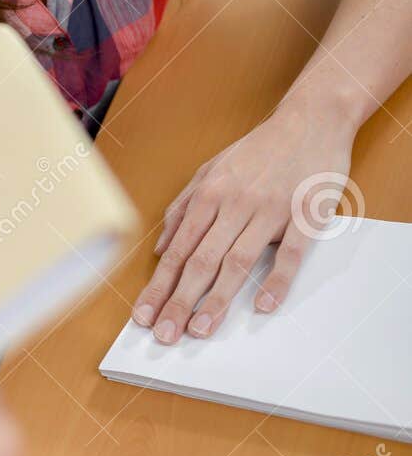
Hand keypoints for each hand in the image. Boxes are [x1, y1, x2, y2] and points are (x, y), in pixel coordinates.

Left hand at [131, 99, 355, 344]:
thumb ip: (183, 207)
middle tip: (165, 335)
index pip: (177, 249)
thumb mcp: (211, 169)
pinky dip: (277, 280)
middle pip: (201, 260)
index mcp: (210, 194)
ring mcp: (271, 210)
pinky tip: (262, 306)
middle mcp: (235, 203)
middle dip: (179, 301)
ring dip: (217, 298)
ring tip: (199, 329)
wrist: (311, 120)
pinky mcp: (306, 214)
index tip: (144, 315)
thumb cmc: (259, 150)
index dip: (159, 285)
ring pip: (238, 260)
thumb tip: (159, 247)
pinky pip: (290, 253)